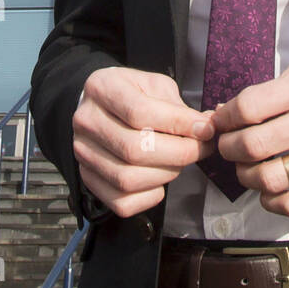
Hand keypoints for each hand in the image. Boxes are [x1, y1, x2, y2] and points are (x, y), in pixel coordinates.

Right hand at [73, 66, 215, 218]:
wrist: (101, 107)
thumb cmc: (131, 94)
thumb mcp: (154, 85)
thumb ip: (177, 106)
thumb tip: (205, 128)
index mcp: (102, 88)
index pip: (140, 112)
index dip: (178, 124)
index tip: (205, 129)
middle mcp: (87, 121)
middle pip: (134, 149)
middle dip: (179, 153)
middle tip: (200, 148)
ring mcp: (83, 153)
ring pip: (128, 179)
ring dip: (166, 174)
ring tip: (179, 160)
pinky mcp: (88, 179)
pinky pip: (122, 202)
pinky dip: (149, 196)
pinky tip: (159, 179)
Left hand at [212, 54, 288, 217]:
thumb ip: (272, 87)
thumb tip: (229, 109)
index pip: (250, 107)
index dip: (225, 117)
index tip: (221, 120)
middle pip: (254, 145)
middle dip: (229, 148)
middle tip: (228, 145)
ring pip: (270, 178)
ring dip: (247, 176)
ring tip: (247, 167)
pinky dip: (273, 202)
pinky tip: (269, 190)